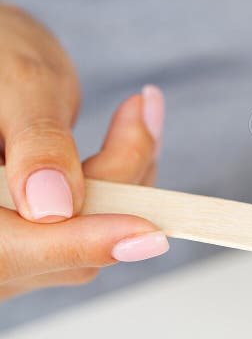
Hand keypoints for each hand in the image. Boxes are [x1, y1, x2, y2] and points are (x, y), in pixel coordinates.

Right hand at [0, 3, 168, 301]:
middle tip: (144, 109)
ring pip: (88, 241)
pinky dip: (121, 182)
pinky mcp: (35, 240)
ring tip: (139, 109)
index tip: (151, 233)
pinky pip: (91, 225)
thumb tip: (55, 208)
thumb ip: (37, 144)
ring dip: (129, 178)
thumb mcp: (16, 85)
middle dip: (121, 186)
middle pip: (62, 250)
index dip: (83, 244)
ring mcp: (7, 250)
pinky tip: (128, 132)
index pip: (14, 252)